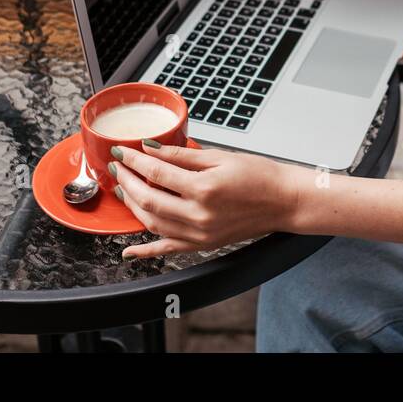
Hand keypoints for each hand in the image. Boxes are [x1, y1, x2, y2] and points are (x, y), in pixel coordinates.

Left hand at [110, 142, 299, 258]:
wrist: (284, 201)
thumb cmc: (260, 176)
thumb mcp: (220, 156)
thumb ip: (182, 155)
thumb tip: (152, 149)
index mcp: (204, 188)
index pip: (156, 173)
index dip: (135, 160)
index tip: (123, 151)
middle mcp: (199, 215)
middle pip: (148, 198)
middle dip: (127, 180)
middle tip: (118, 167)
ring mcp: (200, 234)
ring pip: (152, 222)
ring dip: (132, 205)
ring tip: (123, 189)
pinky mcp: (203, 245)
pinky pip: (168, 250)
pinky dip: (147, 252)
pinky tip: (129, 252)